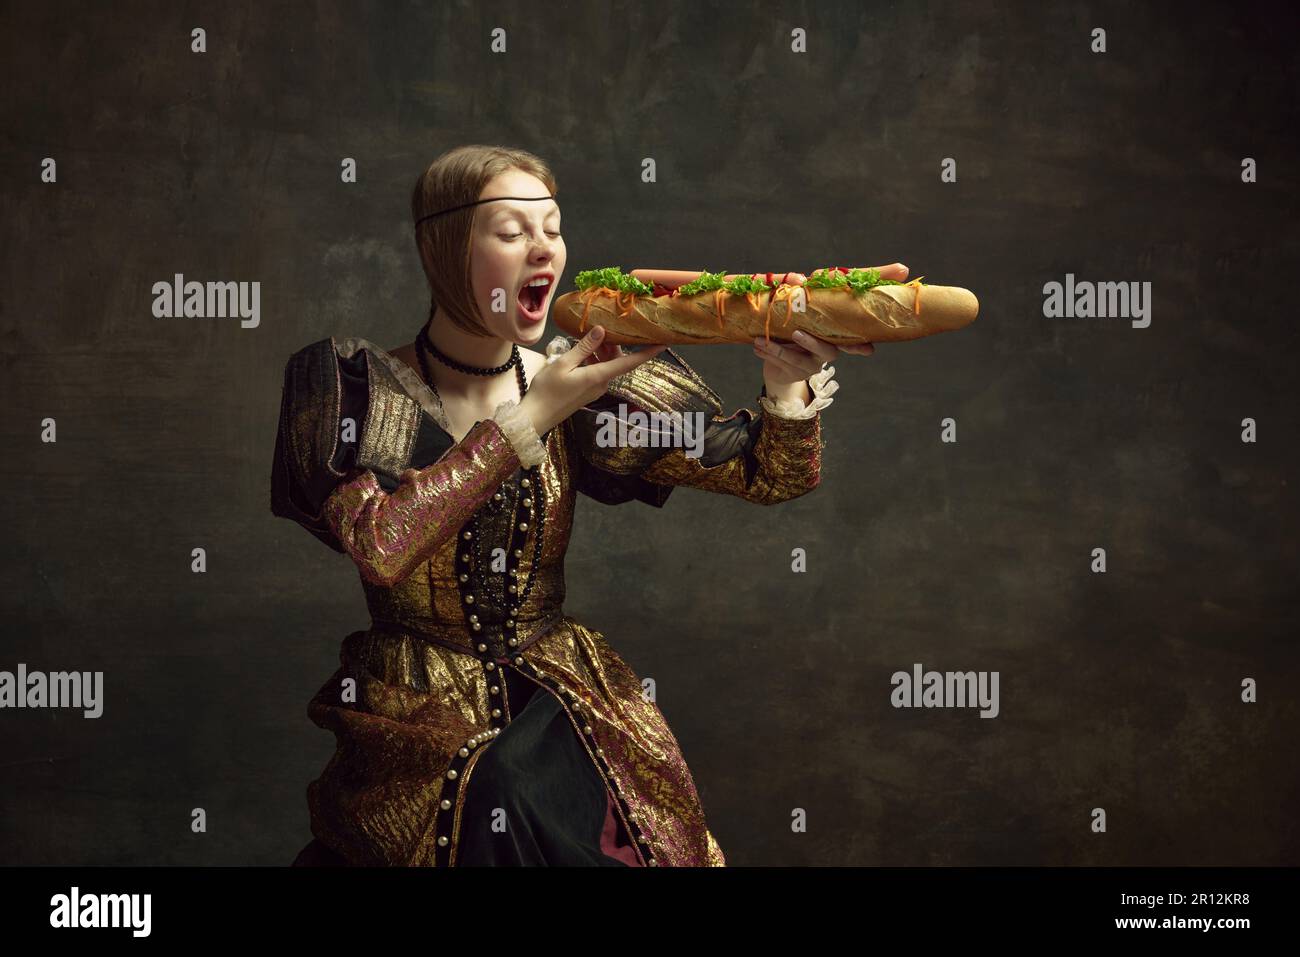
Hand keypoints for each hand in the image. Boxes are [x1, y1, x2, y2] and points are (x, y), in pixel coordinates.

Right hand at [518, 326, 665, 434]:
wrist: (535, 417)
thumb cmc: (547, 391)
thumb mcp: (564, 363)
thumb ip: (584, 347)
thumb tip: (601, 331)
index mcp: (599, 376)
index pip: (629, 363)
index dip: (647, 353)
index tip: (663, 344)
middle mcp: (601, 384)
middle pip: (616, 360)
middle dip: (613, 343)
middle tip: (603, 326)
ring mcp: (595, 389)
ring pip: (605, 364)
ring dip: (600, 350)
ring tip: (587, 336)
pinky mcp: (587, 391)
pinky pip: (597, 371)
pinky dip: (593, 359)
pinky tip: (580, 351)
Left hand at [752, 262, 903, 402]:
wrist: (776, 362)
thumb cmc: (792, 330)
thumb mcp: (797, 312)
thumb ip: (801, 295)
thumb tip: (799, 279)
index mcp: (831, 338)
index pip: (851, 342)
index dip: (860, 345)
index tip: (869, 349)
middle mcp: (825, 354)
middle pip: (828, 352)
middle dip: (812, 343)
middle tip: (796, 333)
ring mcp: (810, 367)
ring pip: (797, 360)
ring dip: (777, 350)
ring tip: (761, 340)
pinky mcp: (793, 375)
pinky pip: (780, 366)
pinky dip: (767, 354)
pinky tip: (757, 347)